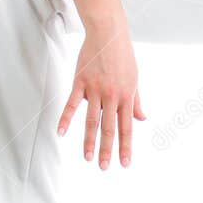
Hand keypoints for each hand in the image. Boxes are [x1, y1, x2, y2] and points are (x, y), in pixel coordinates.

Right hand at [56, 23, 142, 168]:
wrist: (109, 34)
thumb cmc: (123, 57)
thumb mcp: (134, 80)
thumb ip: (136, 102)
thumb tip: (142, 119)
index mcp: (126, 97)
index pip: (127, 128)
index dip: (126, 147)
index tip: (124, 163)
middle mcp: (112, 97)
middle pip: (109, 129)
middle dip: (108, 150)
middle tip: (105, 168)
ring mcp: (95, 90)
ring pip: (92, 121)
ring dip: (89, 141)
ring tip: (88, 158)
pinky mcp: (80, 82)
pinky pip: (72, 104)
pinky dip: (66, 119)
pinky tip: (61, 133)